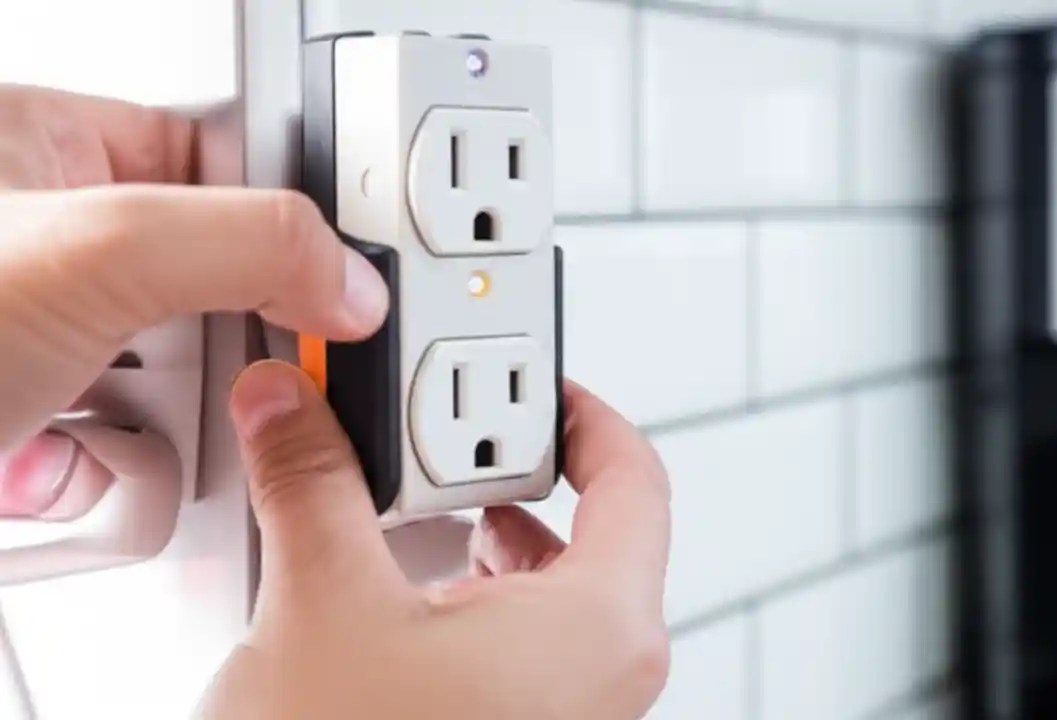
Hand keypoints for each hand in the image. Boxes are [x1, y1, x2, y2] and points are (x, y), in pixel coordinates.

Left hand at [0, 85, 388, 514]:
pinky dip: (102, 480)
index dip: (285, 212)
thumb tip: (347, 280)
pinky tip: (43, 467)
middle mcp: (48, 247)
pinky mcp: (31, 435)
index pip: (223, 157)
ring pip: (170, 383)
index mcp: (50, 149)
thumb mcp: (84, 250)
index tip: (346, 266)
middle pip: (209, 287)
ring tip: (88, 424)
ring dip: (150, 426)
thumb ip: (247, 236)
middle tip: (190, 362)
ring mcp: (40, 348)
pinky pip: (122, 455)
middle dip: (209, 347)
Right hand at [200, 362, 671, 719]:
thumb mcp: (325, 604)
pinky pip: (533, 638)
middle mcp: (609, 669)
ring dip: (492, 534)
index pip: (635, 474)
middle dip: (515, 471)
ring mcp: (577, 709)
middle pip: (596, 525)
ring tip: (419, 506)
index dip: (585, 412)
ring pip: (558, 585)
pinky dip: (484, 595)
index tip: (541, 382)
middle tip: (450, 438)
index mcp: (604, 624)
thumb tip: (293, 408)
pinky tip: (414, 590)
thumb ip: (313, 482)